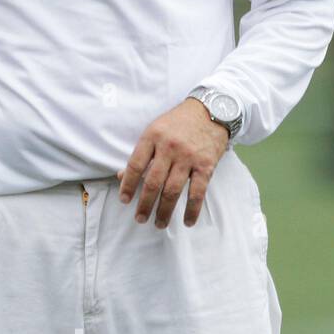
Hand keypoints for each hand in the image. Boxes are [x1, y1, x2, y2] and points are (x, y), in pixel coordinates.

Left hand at [118, 98, 228, 228]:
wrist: (213, 110)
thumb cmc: (179, 122)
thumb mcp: (155, 130)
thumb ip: (141, 153)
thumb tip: (120, 176)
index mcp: (152, 137)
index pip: (135, 165)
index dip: (127, 184)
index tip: (124, 200)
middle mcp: (169, 147)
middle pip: (152, 182)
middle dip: (145, 204)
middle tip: (140, 219)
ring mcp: (188, 157)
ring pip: (172, 190)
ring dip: (165, 211)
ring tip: (159, 223)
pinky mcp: (206, 165)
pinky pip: (197, 192)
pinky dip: (192, 209)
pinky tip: (187, 221)